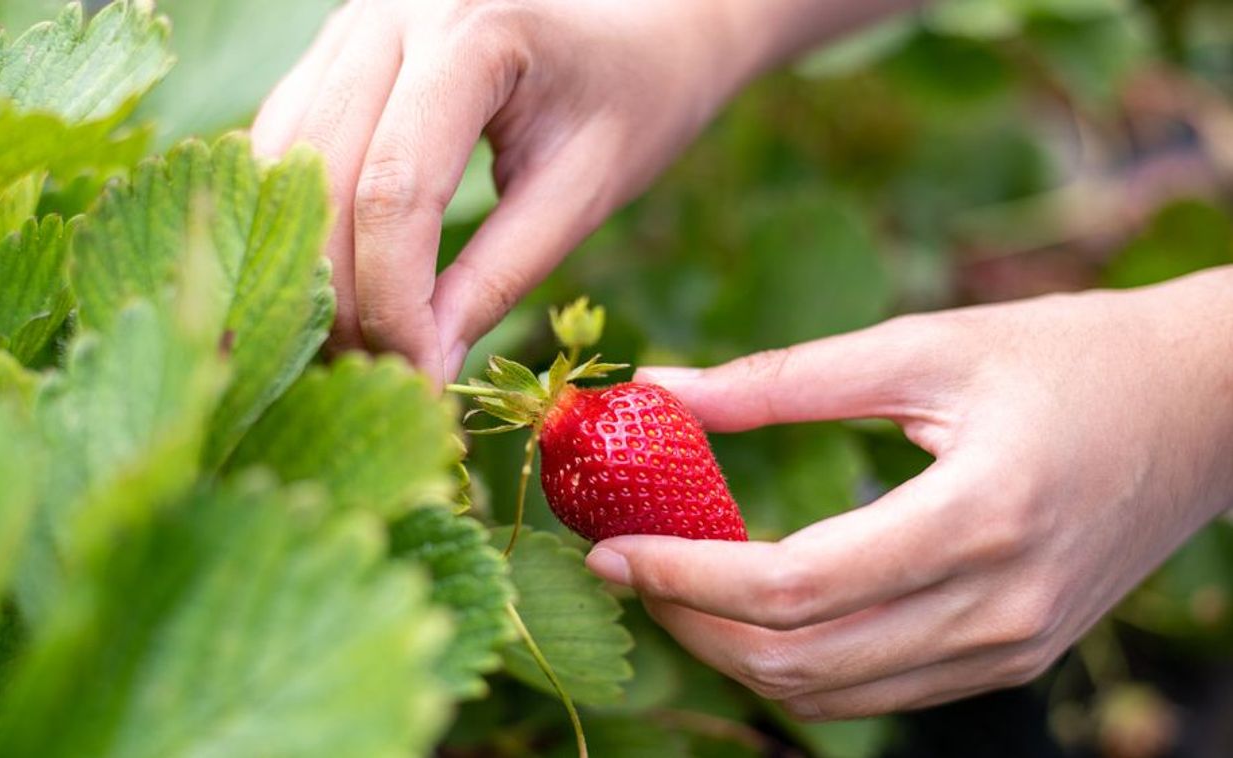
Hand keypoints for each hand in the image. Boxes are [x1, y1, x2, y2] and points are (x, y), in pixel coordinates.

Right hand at [250, 0, 784, 384]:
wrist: (640, 20)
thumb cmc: (634, 99)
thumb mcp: (584, 193)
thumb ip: (497, 278)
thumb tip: (421, 369)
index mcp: (472, 34)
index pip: (395, 190)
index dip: (392, 301)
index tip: (418, 378)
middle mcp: (392, 12)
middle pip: (324, 180)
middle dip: (343, 297)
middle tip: (379, 380)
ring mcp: (353, 23)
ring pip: (286, 165)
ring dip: (310, 267)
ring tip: (355, 347)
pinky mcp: (336, 48)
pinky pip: (288, 145)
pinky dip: (304, 224)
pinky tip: (336, 287)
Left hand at [585, 267, 1232, 719]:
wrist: (1203, 408)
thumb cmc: (1067, 355)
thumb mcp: (923, 347)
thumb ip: (782, 379)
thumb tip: (661, 390)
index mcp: (978, 517)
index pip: (795, 587)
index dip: (683, 577)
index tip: (608, 549)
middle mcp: (998, 606)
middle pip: (800, 661)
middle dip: (690, 624)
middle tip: (625, 567)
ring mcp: (1011, 647)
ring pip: (832, 696)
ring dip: (734, 654)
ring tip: (674, 588)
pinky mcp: (1013, 656)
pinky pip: (878, 690)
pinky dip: (799, 664)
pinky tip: (754, 610)